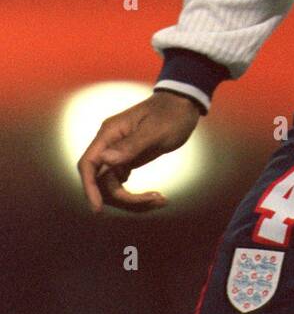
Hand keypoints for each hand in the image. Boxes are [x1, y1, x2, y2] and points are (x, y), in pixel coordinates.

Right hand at [77, 91, 200, 213]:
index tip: (98, 209)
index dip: (89, 188)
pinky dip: (137, 195)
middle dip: (123, 198)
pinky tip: (156, 197)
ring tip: (160, 200)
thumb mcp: (156, 131)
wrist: (184, 104)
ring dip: (133, 200)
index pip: (88, 164)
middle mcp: (109, 145)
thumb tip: (105, 159)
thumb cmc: (171, 113)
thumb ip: (131, 145)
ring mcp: (118, 154)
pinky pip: (123, 185)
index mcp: (110, 133)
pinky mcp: (128, 160)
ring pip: (113, 187)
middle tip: (153, 200)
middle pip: (101, 182)